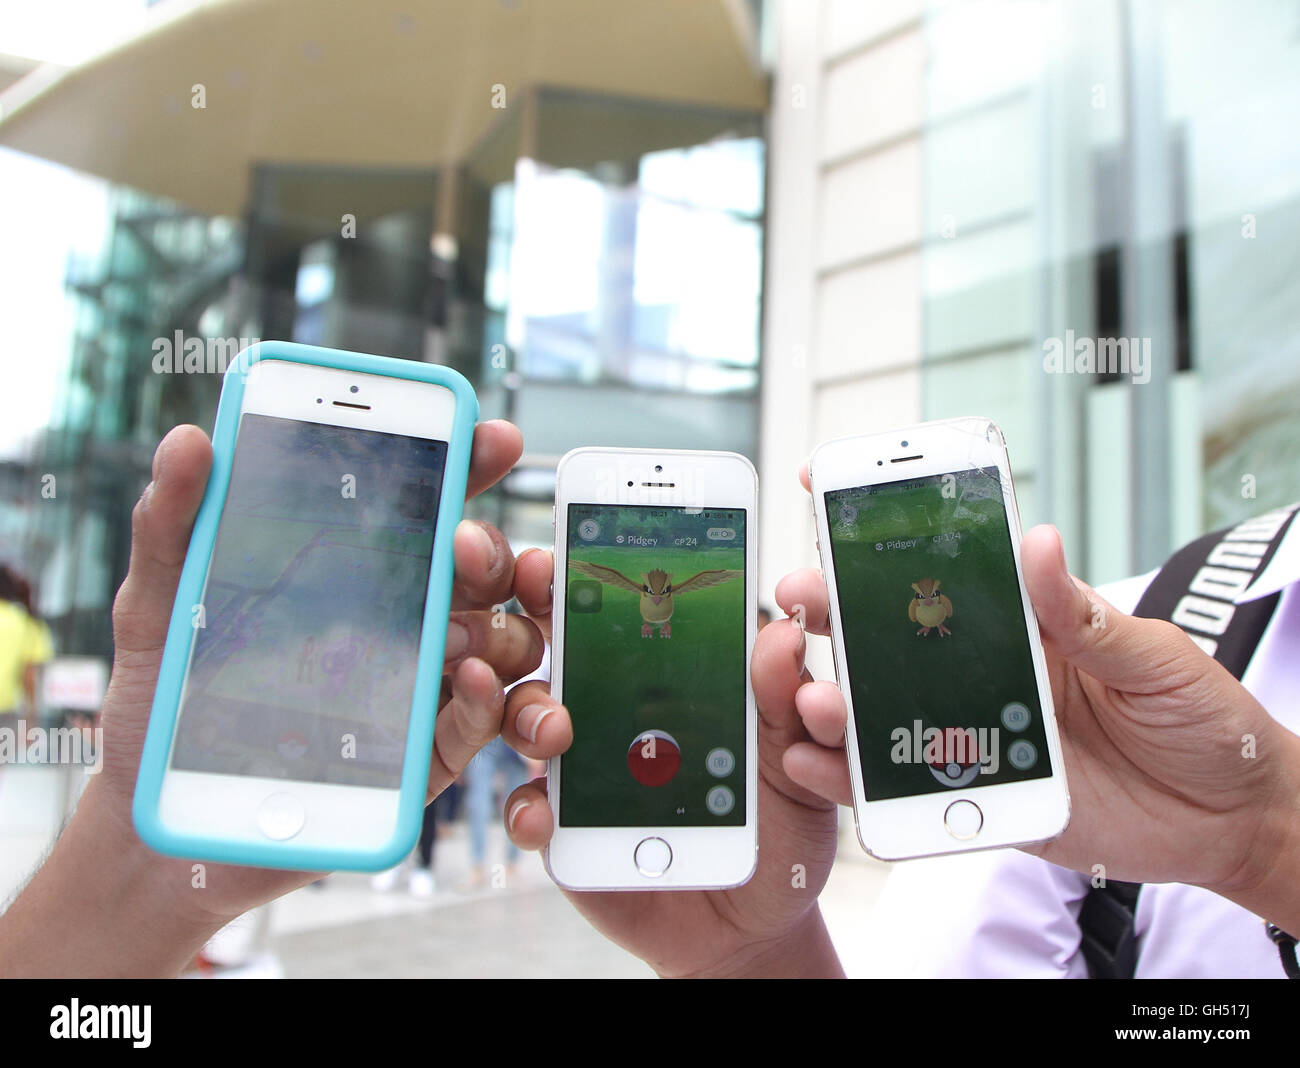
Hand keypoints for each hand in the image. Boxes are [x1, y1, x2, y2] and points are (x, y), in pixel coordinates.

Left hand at [0, 420, 565, 976]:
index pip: (423, 507)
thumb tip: (187, 439)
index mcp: (353, 574)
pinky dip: (484, 697)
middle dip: (488, 547)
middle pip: (478, 571)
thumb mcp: (159, 607)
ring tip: (462, 624)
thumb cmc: (163, 710)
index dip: (465, 466)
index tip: (490, 436)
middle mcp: (400, 622)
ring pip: (500, 640)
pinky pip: (476, 722)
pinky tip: (464, 678)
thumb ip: (173, 525)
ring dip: (499, 625)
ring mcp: (416, 688)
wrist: (162, 828)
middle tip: (461, 545)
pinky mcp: (417, 759)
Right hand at [497, 549, 844, 978]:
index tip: (592, 520)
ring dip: (532, 710)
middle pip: (562, 639)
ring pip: (529, 717)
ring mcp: (583, 763)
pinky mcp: (565, 828)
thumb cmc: (776, 825)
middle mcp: (615, 705)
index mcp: (675, 673)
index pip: (632, 601)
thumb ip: (789, 702)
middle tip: (539, 574)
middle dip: (542, 602)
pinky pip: (529, 811)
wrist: (752, 921)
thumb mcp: (799, 760)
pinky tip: (547, 813)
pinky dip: (531, 810)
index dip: (603, 557)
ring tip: (558, 727)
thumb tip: (779, 633)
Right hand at [777, 518, 1299, 928]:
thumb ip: (1084, 614)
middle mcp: (984, 672)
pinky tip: (817, 763)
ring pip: (881, 713)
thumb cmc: (1201, 719)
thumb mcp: (1152, 654)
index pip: (942, 569)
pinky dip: (852, 780)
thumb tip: (1037, 540)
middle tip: (797, 596)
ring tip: (810, 693)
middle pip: (888, 636)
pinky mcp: (976, 796)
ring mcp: (973, 734)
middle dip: (831, 610)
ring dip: (832, 700)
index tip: (824, 487)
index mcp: (1023, 623)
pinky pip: (901, 788)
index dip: (883, 531)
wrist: (1236, 819)